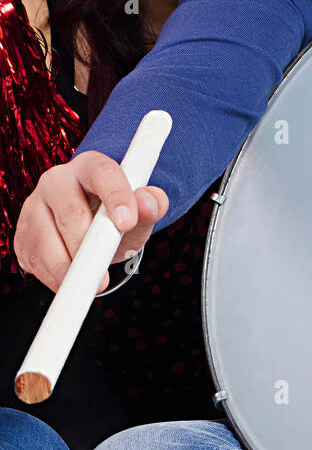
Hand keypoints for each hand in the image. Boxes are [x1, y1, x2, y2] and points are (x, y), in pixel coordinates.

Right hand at [14, 152, 168, 294]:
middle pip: (71, 212)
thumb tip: (150, 202)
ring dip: (68, 266)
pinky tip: (71, 281)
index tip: (127, 223)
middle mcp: (57, 180)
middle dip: (89, 246)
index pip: (103, 174)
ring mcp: (35, 205)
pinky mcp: (23, 232)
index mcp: (90, 167)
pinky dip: (53, 277)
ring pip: (45, 238)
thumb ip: (149, 206)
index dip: (116, 197)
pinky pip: (34, 258)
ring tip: (91, 282)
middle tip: (105, 270)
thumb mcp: (138, 213)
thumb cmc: (116, 216)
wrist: (90, 227)